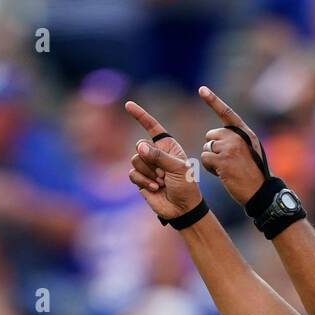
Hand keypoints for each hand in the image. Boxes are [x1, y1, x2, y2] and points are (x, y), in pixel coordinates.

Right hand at [124, 100, 202, 219]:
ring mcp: (147, 166)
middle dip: (150, 160)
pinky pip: (133, 174)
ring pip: (135, 160)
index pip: (152, 127)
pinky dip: (144, 181)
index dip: (140, 115)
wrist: (182, 208)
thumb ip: (159, 157)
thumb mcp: (178, 168)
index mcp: (167, 146)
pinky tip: (156, 188)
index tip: (129, 105)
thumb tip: (139, 148)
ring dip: (149, 173)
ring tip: (161, 182)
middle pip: (140, 146)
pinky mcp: (140, 179)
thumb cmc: (186, 186)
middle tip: (164, 173)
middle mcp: (155, 153)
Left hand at [197, 85, 266, 204]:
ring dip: (211, 160)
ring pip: (207, 148)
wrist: (260, 192)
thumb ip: (235, 140)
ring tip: (226, 169)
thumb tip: (213, 137)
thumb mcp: (249, 151)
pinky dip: (209, 168)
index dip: (213, 100)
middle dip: (214, 149)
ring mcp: (230, 148)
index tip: (202, 89)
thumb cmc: (253, 174)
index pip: (227, 113)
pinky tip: (221, 173)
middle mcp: (238, 137)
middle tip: (227, 162)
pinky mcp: (223, 160)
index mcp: (245, 133)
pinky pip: (205, 158)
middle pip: (211, 136)